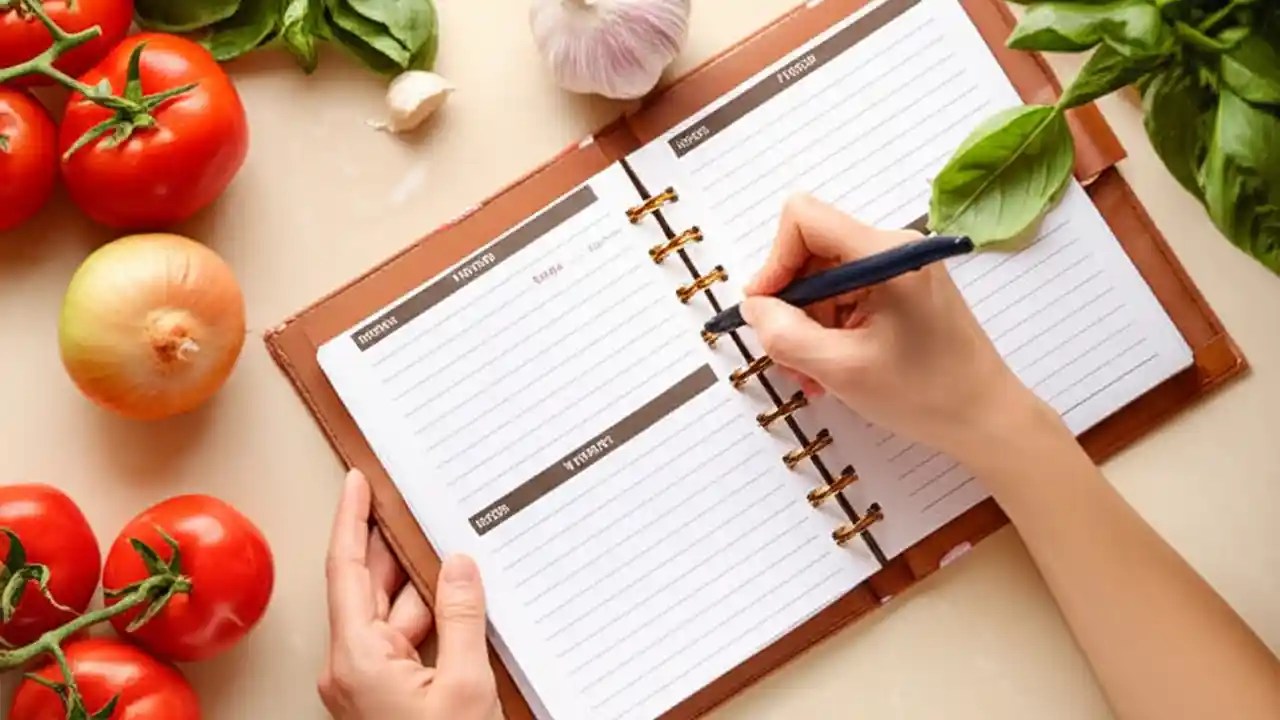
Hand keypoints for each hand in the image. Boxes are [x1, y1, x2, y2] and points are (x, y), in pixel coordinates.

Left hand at [319, 470, 500, 719]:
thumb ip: (459, 616)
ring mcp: (370, 683)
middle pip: (371, 589)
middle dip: (395, 546)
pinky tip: (459, 597)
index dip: (351, 521)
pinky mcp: (389, 695)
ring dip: (423, 584)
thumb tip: (457, 565)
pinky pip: (408, 640)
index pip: (346, 571)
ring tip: (455, 548)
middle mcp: (353, 666)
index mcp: (357, 658)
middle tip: (416, 502)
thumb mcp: (464, 685)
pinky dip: (432, 617)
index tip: (356, 483)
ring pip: (395, 615)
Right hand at [741, 194, 1043, 463]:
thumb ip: (785, 335)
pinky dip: (830, 331)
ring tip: (812, 374)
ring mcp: (900, 270)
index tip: (767, 310)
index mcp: (884, 254)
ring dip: (808, 325)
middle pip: (812, 251)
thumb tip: (755, 308)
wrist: (987, 419)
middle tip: (787, 355)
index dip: (774, 261)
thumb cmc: (926, 394)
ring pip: (826, 280)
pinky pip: (848, 297)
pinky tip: (831, 369)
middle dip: (791, 303)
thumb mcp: (840, 369)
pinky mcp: (903, 293)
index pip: (804, 219)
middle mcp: (893, 250)